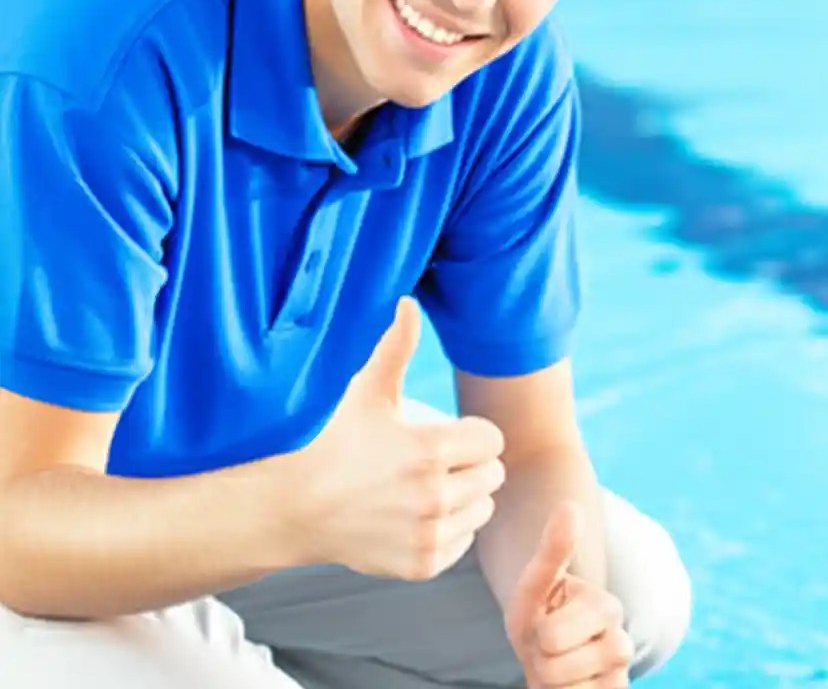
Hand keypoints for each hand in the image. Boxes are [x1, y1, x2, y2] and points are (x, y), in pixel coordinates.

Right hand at [279, 297, 505, 579]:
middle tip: (435, 463)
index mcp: (430, 450)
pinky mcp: (423, 564)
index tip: (445, 436)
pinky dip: (449, 531)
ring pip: (482, 510)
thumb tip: (408, 301)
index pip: (493, 440)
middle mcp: (434, 496)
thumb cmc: (335, 441)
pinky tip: (417, 517)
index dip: (472, 435)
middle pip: (493, 476)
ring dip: (465, 498)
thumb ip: (396, 347)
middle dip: (471, 465)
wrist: (295, 508)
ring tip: (427, 489)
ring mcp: (429, 534)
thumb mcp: (367, 392)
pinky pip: (464, 542)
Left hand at [504, 502, 632, 687]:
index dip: (534, 637)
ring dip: (551, 684)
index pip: (549, 636)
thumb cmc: (540, 618)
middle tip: (547, 650)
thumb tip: (569, 504)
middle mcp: (621, 641)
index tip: (543, 625)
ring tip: (558, 669)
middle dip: (540, 662)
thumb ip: (554, 549)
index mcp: (606, 606)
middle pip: (553, 666)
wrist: (550, 659)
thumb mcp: (535, 586)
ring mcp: (620, 675)